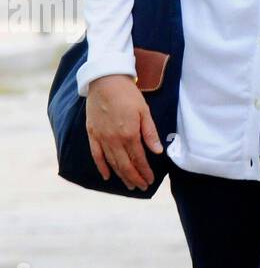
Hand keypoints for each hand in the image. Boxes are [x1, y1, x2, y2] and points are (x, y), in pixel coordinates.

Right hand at [86, 74, 163, 190]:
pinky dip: (101, 167)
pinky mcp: (92, 134)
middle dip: (135, 178)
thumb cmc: (128, 94)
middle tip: (141, 187)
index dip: (145, 172)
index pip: (139, 160)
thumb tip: (158, 152)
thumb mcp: (145, 111)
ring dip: (121, 176)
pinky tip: (107, 176)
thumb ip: (150, 133)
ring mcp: (102, 138)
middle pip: (125, 166)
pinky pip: (96, 155)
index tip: (150, 180)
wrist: (105, 80)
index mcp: (130, 134)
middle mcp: (115, 140)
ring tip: (129, 185)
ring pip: (112, 163)